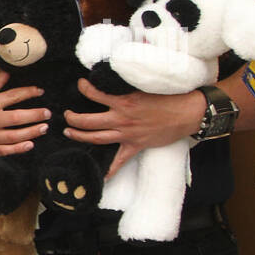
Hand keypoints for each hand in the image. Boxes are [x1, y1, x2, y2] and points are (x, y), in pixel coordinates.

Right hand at [0, 73, 50, 155]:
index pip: (12, 96)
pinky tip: (29, 144)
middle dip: (35, 115)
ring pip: (15, 135)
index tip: (39, 91)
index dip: (29, 93)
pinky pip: (6, 150)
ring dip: (32, 132)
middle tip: (47, 113)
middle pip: (17, 117)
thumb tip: (8, 72)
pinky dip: (19, 148)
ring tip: (44, 128)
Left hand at [63, 78, 203, 176]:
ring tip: (69, 132)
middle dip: (73, 118)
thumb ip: (127, 84)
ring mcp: (127, 135)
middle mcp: (122, 119)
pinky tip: (100, 176)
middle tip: (66, 115)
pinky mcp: (135, 146)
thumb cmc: (170, 96)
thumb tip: (111, 77)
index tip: (80, 84)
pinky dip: (110, 170)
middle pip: (88, 121)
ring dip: (79, 136)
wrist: (189, 113)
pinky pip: (120, 161)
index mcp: (124, 102)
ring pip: (96, 138)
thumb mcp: (145, 86)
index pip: (95, 94)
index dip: (84, 88)